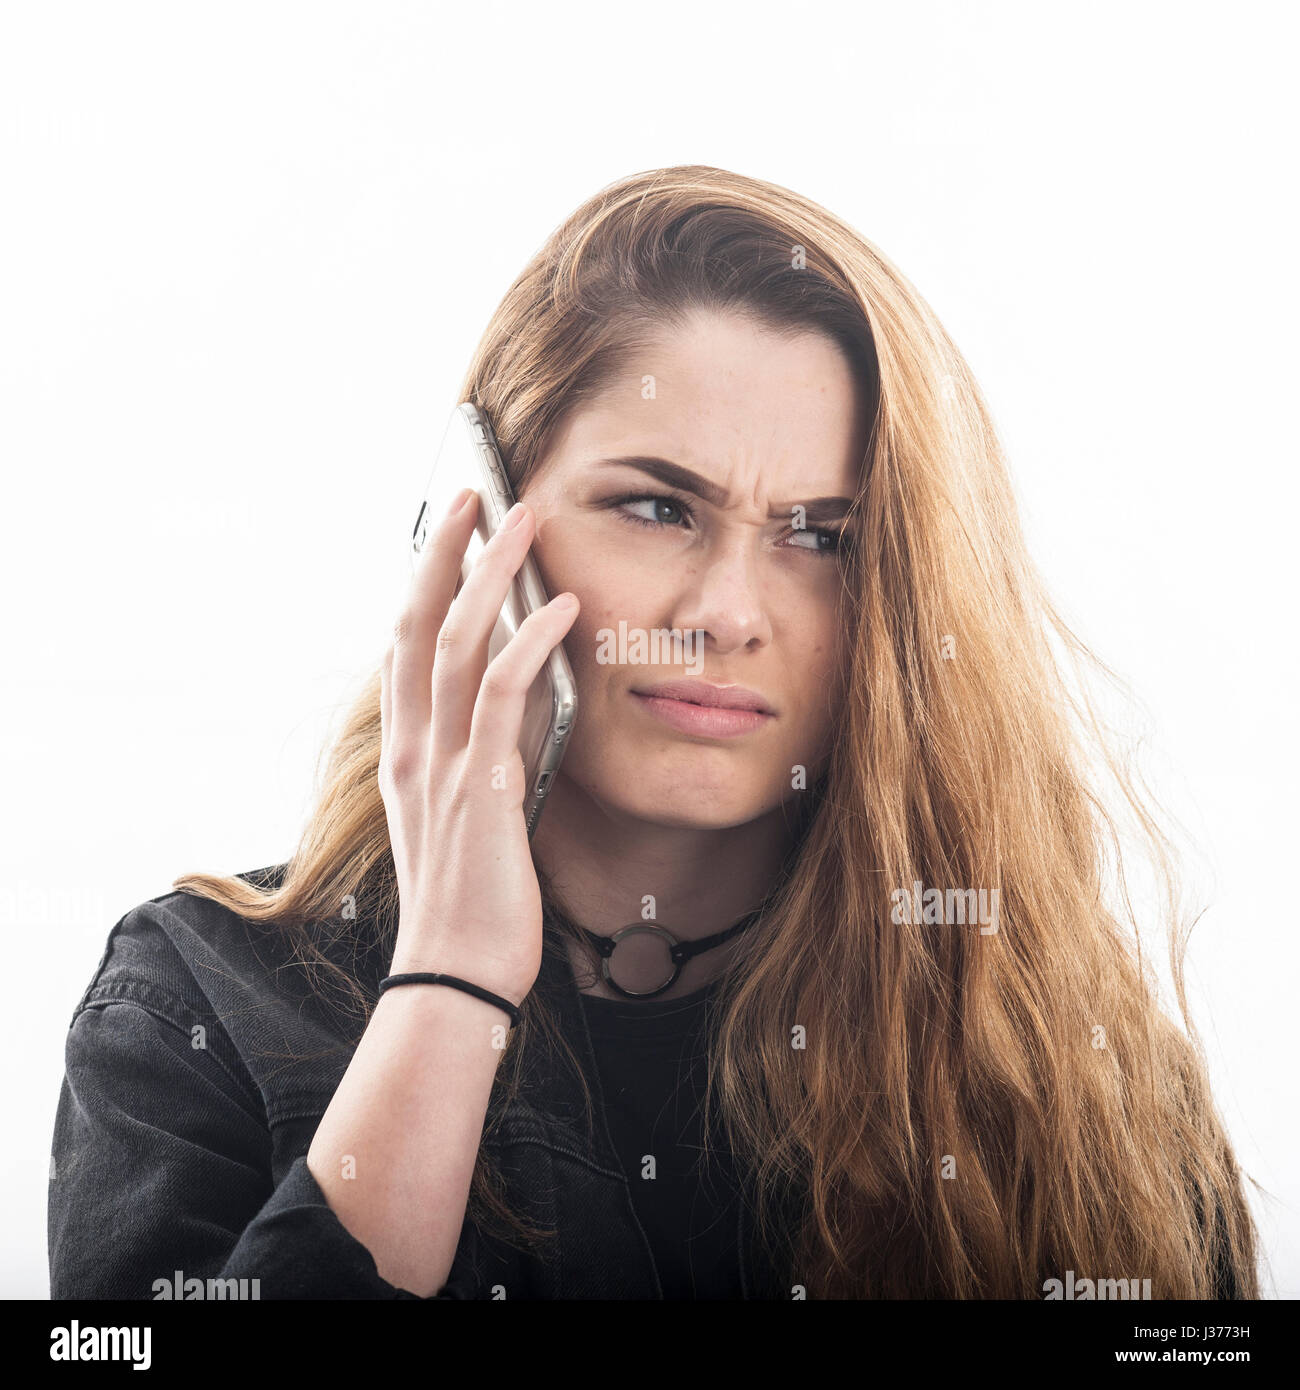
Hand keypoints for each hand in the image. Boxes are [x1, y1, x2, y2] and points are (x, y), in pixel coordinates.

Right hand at [378, 489, 578, 1005]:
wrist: (454, 978)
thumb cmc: (469, 905)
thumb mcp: (466, 819)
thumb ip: (483, 758)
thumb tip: (523, 707)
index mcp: (407, 755)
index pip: (405, 648)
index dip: (421, 583)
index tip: (446, 534)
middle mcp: (413, 749)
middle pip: (418, 624)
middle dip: (444, 552)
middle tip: (473, 493)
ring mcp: (442, 767)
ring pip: (456, 644)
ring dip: (489, 573)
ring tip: (521, 518)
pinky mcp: (482, 791)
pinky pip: (503, 698)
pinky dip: (528, 643)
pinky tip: (560, 606)